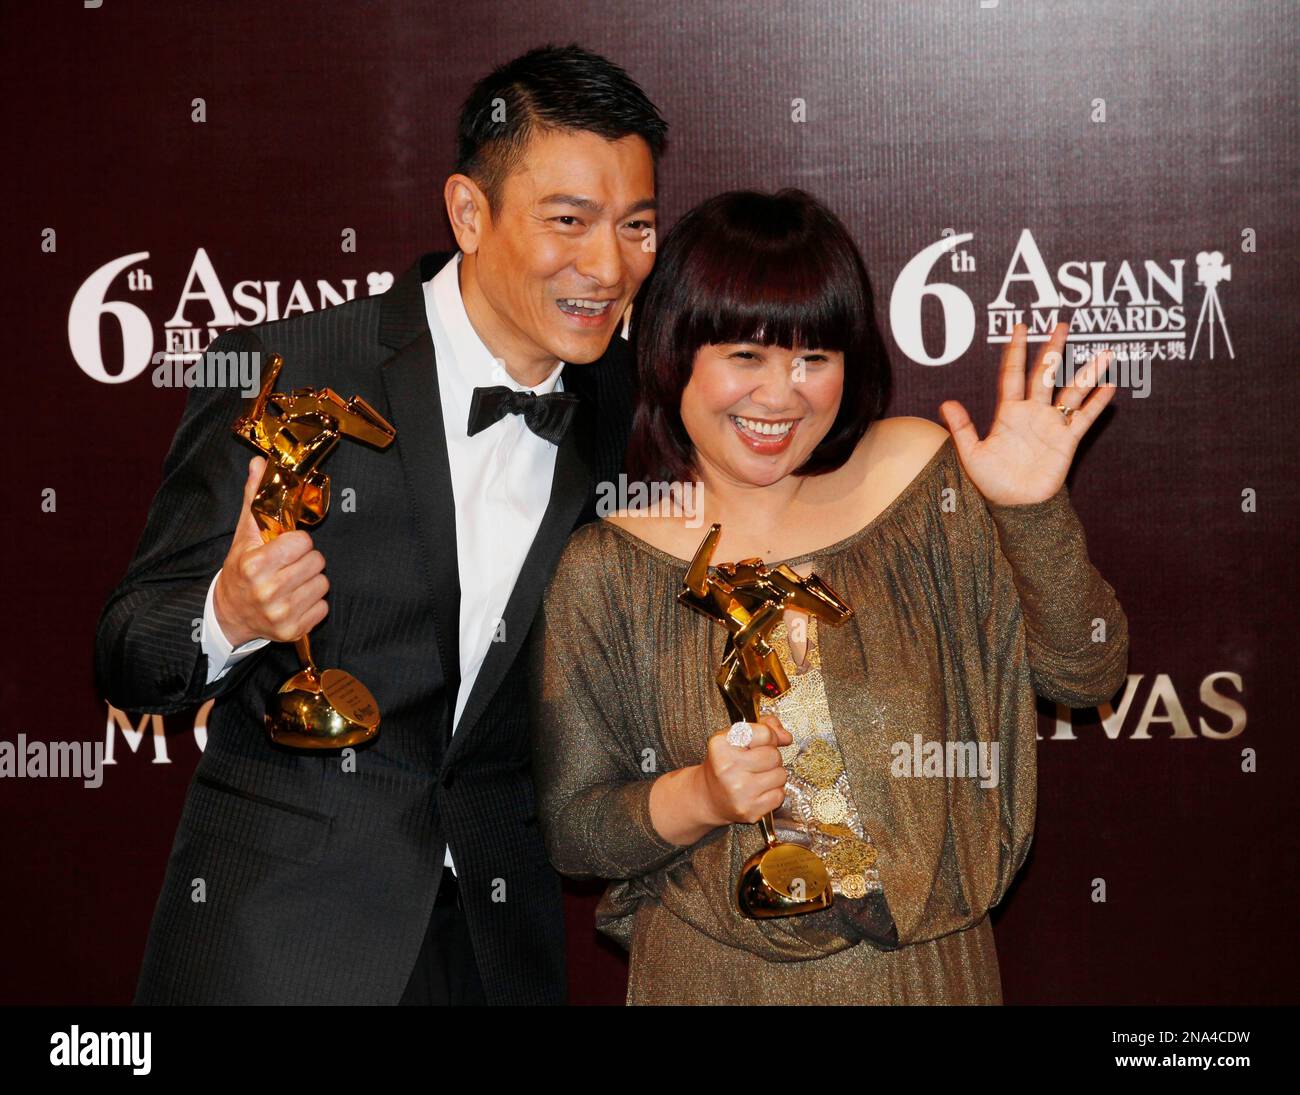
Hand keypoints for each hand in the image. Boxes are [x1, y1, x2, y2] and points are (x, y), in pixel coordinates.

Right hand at [212, 456, 329, 647]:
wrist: (230, 613)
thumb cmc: (241, 569)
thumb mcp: (244, 535)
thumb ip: (254, 498)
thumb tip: (260, 463)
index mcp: (255, 565)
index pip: (303, 542)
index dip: (296, 542)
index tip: (284, 547)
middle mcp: (268, 592)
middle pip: (317, 561)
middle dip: (306, 560)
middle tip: (288, 565)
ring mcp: (281, 614)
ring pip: (324, 584)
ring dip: (311, 580)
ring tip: (291, 582)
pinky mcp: (293, 631)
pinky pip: (323, 607)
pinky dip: (313, 603)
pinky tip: (294, 600)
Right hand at [698, 714, 792, 825]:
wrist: (708, 796)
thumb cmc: (723, 765)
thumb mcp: (735, 739)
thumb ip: (763, 729)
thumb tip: (785, 736)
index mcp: (722, 745)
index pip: (765, 733)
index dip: (769, 737)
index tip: (763, 742)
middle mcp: (728, 768)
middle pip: (774, 755)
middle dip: (771, 757)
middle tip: (756, 762)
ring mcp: (739, 791)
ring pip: (780, 775)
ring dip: (774, 775)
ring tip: (757, 776)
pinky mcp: (749, 809)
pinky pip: (779, 795)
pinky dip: (774, 793)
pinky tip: (759, 791)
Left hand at [938, 321, 1118, 504]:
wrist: (1017, 505)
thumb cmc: (993, 481)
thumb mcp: (972, 454)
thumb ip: (962, 428)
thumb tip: (946, 403)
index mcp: (1008, 413)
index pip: (1013, 374)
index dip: (1016, 351)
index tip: (1020, 328)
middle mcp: (1032, 413)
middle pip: (1045, 374)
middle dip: (1053, 350)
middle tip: (1062, 325)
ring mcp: (1052, 424)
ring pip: (1071, 392)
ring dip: (1087, 373)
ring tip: (1104, 353)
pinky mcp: (1067, 440)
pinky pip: (1084, 417)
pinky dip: (1097, 403)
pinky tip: (1109, 386)